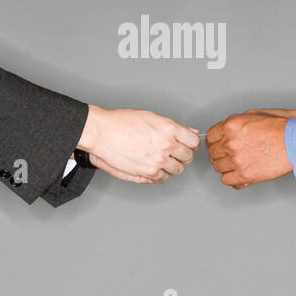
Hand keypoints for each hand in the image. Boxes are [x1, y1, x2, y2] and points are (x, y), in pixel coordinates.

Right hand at [77, 105, 199, 182]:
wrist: (101, 133)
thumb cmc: (121, 122)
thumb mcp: (151, 117)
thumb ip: (174, 127)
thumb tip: (189, 132)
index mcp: (169, 128)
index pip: (193, 141)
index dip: (190, 143)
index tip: (186, 144)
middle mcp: (166, 144)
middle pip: (188, 156)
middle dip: (181, 155)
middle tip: (171, 152)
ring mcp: (158, 160)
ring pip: (177, 169)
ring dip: (171, 165)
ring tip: (158, 158)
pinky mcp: (148, 172)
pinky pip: (163, 178)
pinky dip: (159, 174)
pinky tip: (151, 165)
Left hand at [206, 110, 293, 188]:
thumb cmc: (280, 127)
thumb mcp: (254, 115)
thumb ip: (235, 124)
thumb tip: (225, 132)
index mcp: (231, 126)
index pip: (210, 136)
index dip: (215, 141)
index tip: (217, 145)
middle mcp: (231, 142)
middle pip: (213, 153)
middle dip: (220, 154)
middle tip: (229, 155)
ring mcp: (237, 160)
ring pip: (218, 167)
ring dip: (226, 166)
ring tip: (237, 164)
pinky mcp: (245, 175)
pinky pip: (227, 181)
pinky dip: (232, 179)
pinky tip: (238, 174)